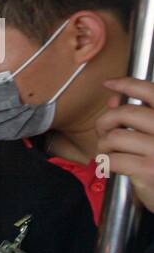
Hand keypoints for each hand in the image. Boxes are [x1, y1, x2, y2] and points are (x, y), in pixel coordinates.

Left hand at [98, 77, 153, 212]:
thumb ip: (141, 115)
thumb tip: (113, 100)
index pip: (151, 90)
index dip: (126, 84)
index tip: (109, 82)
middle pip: (126, 113)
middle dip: (106, 120)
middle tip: (103, 131)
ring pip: (115, 137)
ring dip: (103, 144)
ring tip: (108, 151)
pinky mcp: (148, 170)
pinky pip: (113, 159)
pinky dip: (105, 162)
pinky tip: (111, 165)